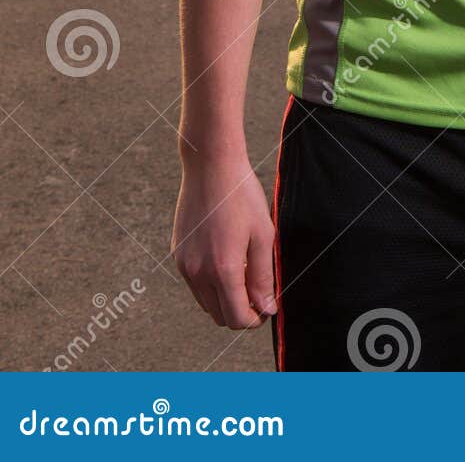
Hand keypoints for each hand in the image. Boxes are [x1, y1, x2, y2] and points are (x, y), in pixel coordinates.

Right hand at [172, 158, 276, 328]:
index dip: (254, 320)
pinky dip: (210, 283)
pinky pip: (194, 283)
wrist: (210, 166)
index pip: (236, 318)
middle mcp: (198, 273)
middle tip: (257, 293)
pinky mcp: (177, 253)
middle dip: (239, 311)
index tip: (266, 308)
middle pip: (218, 315)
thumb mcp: (263, 234)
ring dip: (223, 298)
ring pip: (205, 302)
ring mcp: (184, 264)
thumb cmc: (241, 196)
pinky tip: (225, 258)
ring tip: (243, 271)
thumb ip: (263, 277)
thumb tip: (266, 309)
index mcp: (222, 270)